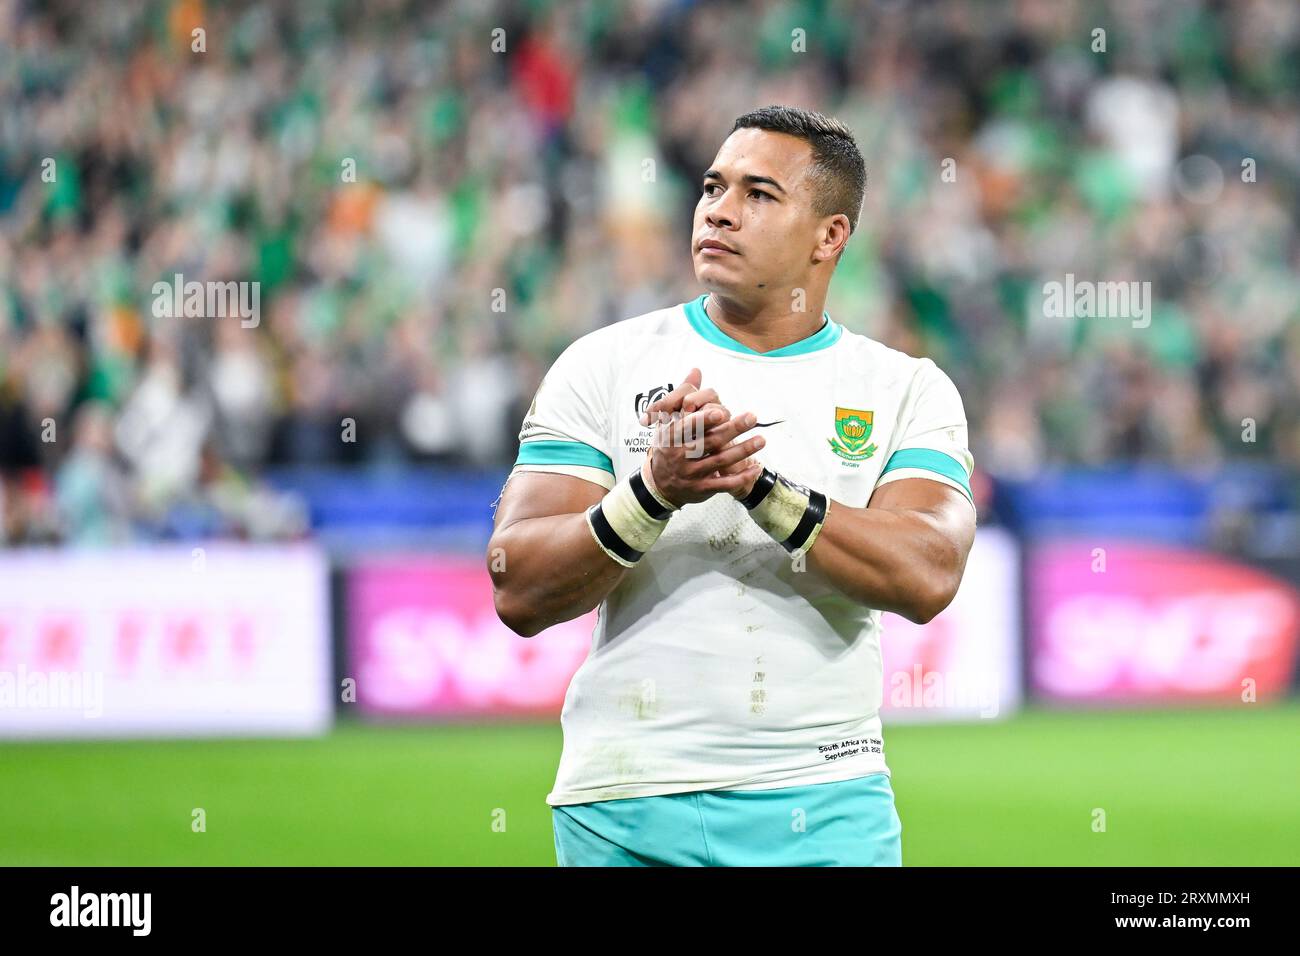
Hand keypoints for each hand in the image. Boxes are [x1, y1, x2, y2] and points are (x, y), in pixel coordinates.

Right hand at [639, 370, 764, 506]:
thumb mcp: (669, 422)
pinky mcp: (702, 489)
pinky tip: (755, 468)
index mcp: (672, 437)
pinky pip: (724, 483)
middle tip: (752, 417)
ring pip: (720, 461)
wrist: (659, 485)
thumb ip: (684, 396)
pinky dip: (741, 477)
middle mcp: (680, 455)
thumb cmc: (668, 446)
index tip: (722, 412)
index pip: (689, 427)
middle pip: (710, 441)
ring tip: (761, 439)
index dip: (705, 420)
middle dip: (732, 429)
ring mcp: (692, 474)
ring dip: (742, 451)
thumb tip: (696, 370)